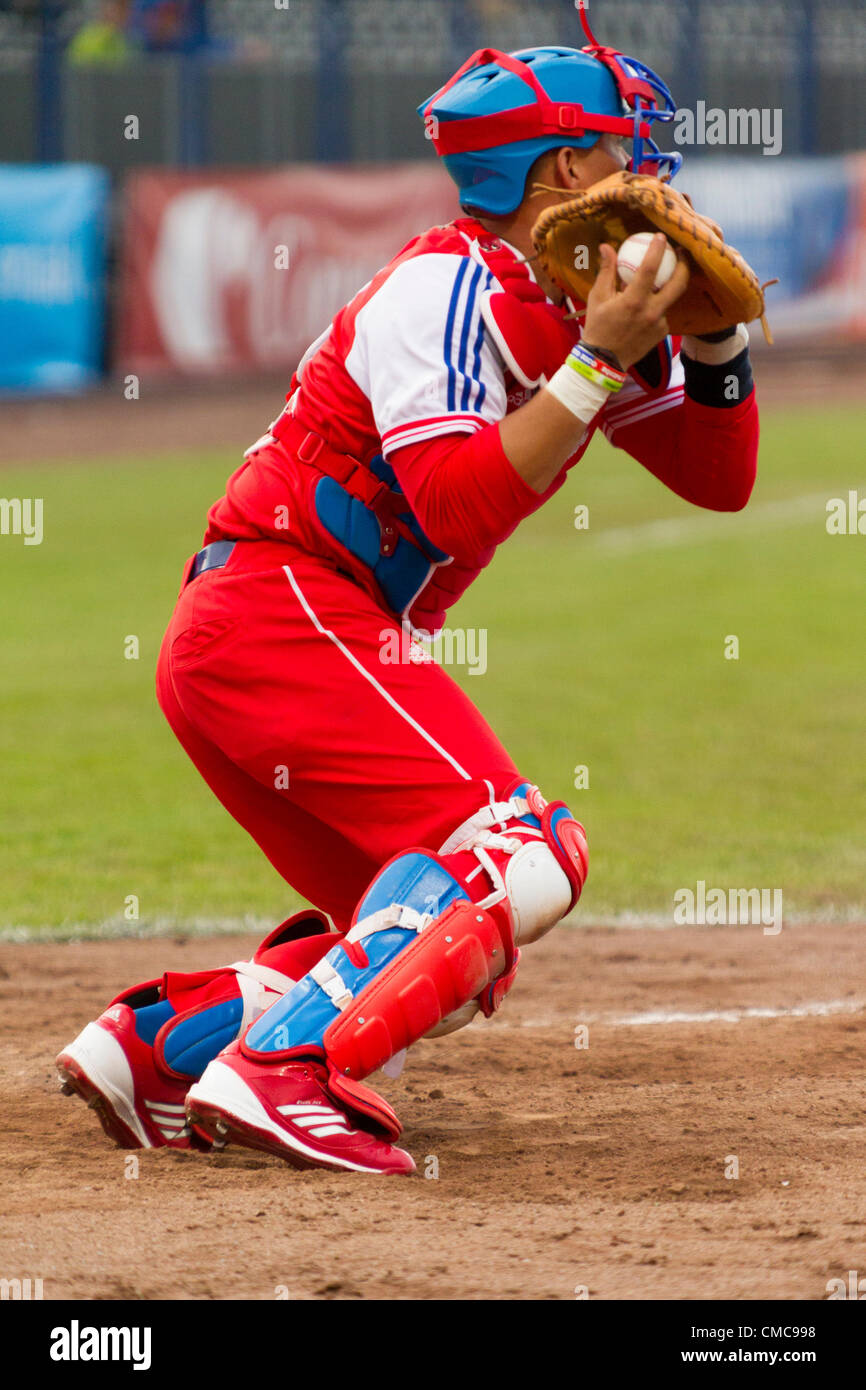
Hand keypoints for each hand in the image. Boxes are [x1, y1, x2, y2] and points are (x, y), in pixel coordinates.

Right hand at [582, 234, 689, 369]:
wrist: (604, 361)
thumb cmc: (598, 327)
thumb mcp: (597, 298)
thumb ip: (606, 271)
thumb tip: (606, 247)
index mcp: (634, 301)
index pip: (650, 269)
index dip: (657, 250)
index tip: (660, 237)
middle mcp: (651, 312)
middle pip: (678, 284)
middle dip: (684, 265)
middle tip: (681, 253)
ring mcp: (659, 324)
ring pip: (669, 299)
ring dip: (665, 288)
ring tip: (660, 279)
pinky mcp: (662, 333)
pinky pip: (663, 314)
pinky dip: (655, 307)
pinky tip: (646, 308)